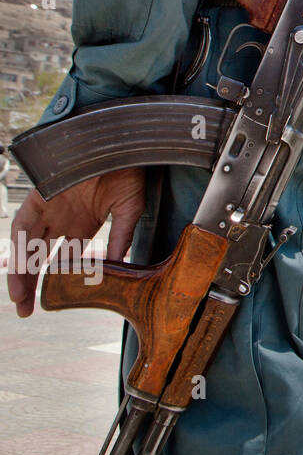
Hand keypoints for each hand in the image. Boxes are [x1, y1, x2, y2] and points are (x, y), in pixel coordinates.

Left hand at [7, 168, 145, 318]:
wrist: (121, 143)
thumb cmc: (129, 170)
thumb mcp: (130, 209)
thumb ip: (121, 238)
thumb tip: (116, 268)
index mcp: (83, 225)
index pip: (64, 260)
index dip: (58, 283)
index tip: (54, 305)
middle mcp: (62, 220)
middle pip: (39, 257)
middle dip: (31, 283)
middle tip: (26, 310)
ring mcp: (49, 209)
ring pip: (26, 246)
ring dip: (20, 271)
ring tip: (20, 297)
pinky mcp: (38, 197)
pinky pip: (22, 225)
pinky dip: (19, 245)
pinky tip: (20, 266)